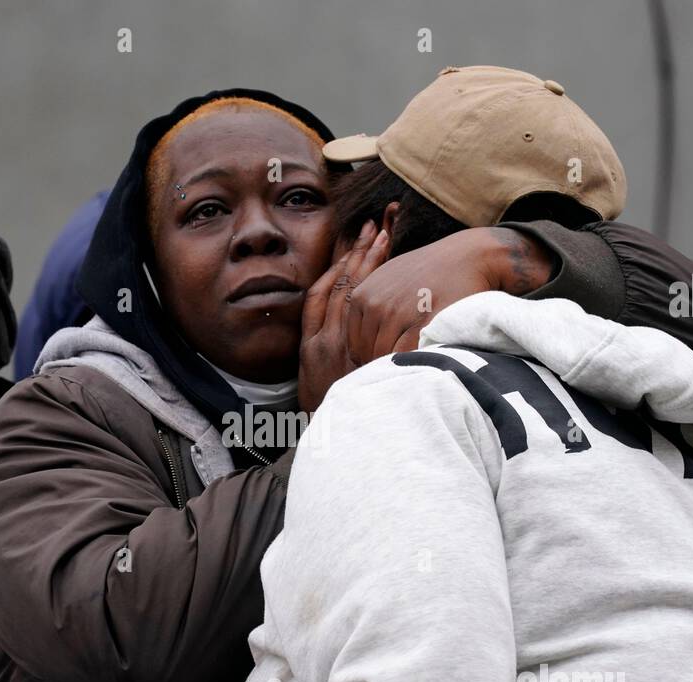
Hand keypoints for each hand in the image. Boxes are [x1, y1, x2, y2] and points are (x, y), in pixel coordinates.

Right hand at [298, 219, 390, 412]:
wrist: (334, 446)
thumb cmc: (334, 424)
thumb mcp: (322, 395)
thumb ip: (331, 370)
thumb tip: (350, 357)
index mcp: (310, 348)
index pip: (320, 293)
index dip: (336, 265)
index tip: (351, 244)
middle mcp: (320, 340)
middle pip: (337, 283)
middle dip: (355, 252)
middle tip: (373, 223)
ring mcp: (337, 343)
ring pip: (349, 288)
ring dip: (366, 258)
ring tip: (383, 231)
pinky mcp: (351, 349)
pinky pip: (356, 304)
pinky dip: (366, 279)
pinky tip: (381, 261)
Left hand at [343, 226, 556, 363]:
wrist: (468, 257)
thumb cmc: (429, 272)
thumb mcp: (387, 279)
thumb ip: (369, 307)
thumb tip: (356, 347)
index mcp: (363, 296)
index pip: (354, 344)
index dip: (368, 357)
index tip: (385, 360)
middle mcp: (377, 304)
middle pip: (367, 354)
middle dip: (380, 364)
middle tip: (399, 368)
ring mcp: (400, 313)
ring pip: (386, 357)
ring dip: (398, 366)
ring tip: (411, 367)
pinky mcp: (424, 322)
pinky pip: (409, 355)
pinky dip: (414, 362)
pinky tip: (423, 360)